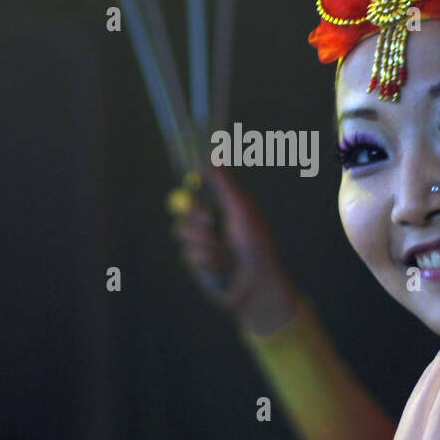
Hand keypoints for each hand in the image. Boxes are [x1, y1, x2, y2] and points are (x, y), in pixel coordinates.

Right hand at [168, 165, 298, 334]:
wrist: (257, 284)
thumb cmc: (256, 244)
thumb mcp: (241, 209)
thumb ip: (225, 184)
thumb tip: (212, 155)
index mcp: (222, 207)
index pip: (197, 191)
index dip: (190, 187)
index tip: (186, 182)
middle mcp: (209, 224)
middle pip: (182, 209)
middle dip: (195, 215)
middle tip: (210, 221)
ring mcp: (200, 244)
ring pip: (182, 232)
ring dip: (206, 242)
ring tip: (227, 253)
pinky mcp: (196, 264)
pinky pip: (188, 254)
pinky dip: (207, 260)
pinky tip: (223, 268)